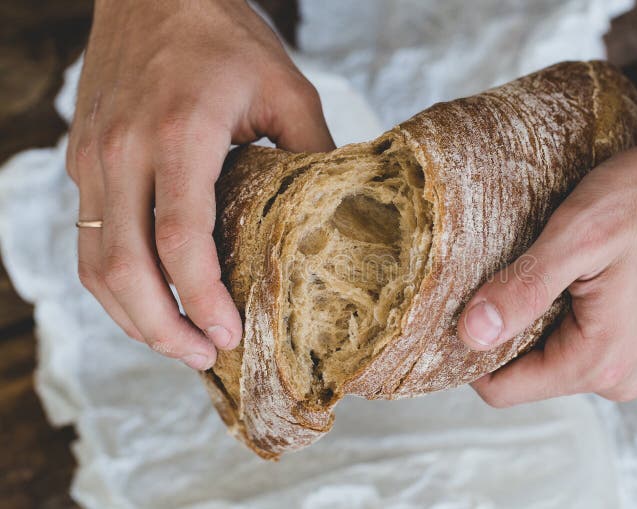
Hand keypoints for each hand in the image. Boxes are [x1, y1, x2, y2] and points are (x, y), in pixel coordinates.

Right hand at [66, 0, 334, 369]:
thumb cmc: (223, 34)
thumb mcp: (286, 88)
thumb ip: (312, 154)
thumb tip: (337, 215)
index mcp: (179, 134)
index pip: (178, 240)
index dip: (201, 299)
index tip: (229, 336)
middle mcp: (122, 151)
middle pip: (122, 269)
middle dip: (161, 329)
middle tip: (204, 357)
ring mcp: (91, 157)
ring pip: (93, 262)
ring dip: (131, 315)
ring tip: (177, 342)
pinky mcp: (81, 159)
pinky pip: (89, 236)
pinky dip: (116, 280)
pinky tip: (152, 296)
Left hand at [456, 145, 636, 403]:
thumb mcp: (579, 238)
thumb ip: (523, 290)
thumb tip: (469, 334)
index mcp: (597, 362)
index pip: (502, 389)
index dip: (468, 353)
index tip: (454, 308)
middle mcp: (616, 375)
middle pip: (524, 373)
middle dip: (501, 329)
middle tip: (496, 273)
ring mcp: (630, 360)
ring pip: (549, 354)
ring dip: (531, 315)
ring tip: (537, 265)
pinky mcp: (636, 340)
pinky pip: (577, 339)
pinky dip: (559, 310)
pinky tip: (565, 271)